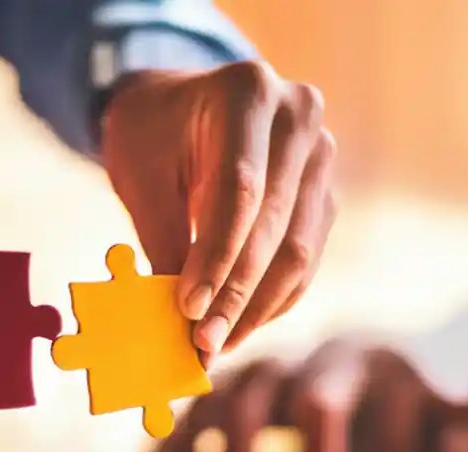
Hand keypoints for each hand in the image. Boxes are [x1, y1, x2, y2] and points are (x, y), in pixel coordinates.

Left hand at [102, 62, 336, 358]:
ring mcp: (320, 156)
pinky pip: (305, 259)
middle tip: (203, 343)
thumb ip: (164, 241)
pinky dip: (272, 300)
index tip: (188, 310)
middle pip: (274, 223)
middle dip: (236, 293)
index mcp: (248, 91)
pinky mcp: (324, 194)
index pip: (240, 190)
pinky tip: (239, 326)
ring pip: (298, 249)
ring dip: (257, 307)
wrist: (179, 111)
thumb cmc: (152, 138)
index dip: (217, 257)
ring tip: (218, 344)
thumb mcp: (142, 178)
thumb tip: (183, 319)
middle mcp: (299, 117)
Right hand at [151, 340, 433, 451]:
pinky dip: (178, 435)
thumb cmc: (405, 402)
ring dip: (201, 439)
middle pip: (261, 393)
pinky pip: (197, 405)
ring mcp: (263, 368)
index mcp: (354, 363)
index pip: (327, 402)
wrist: (368, 361)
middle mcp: (301, 359)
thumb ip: (458, 424)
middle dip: (246, 446)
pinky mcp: (234, 384)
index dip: (323, 449)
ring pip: (221, 394)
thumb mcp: (435, 409)